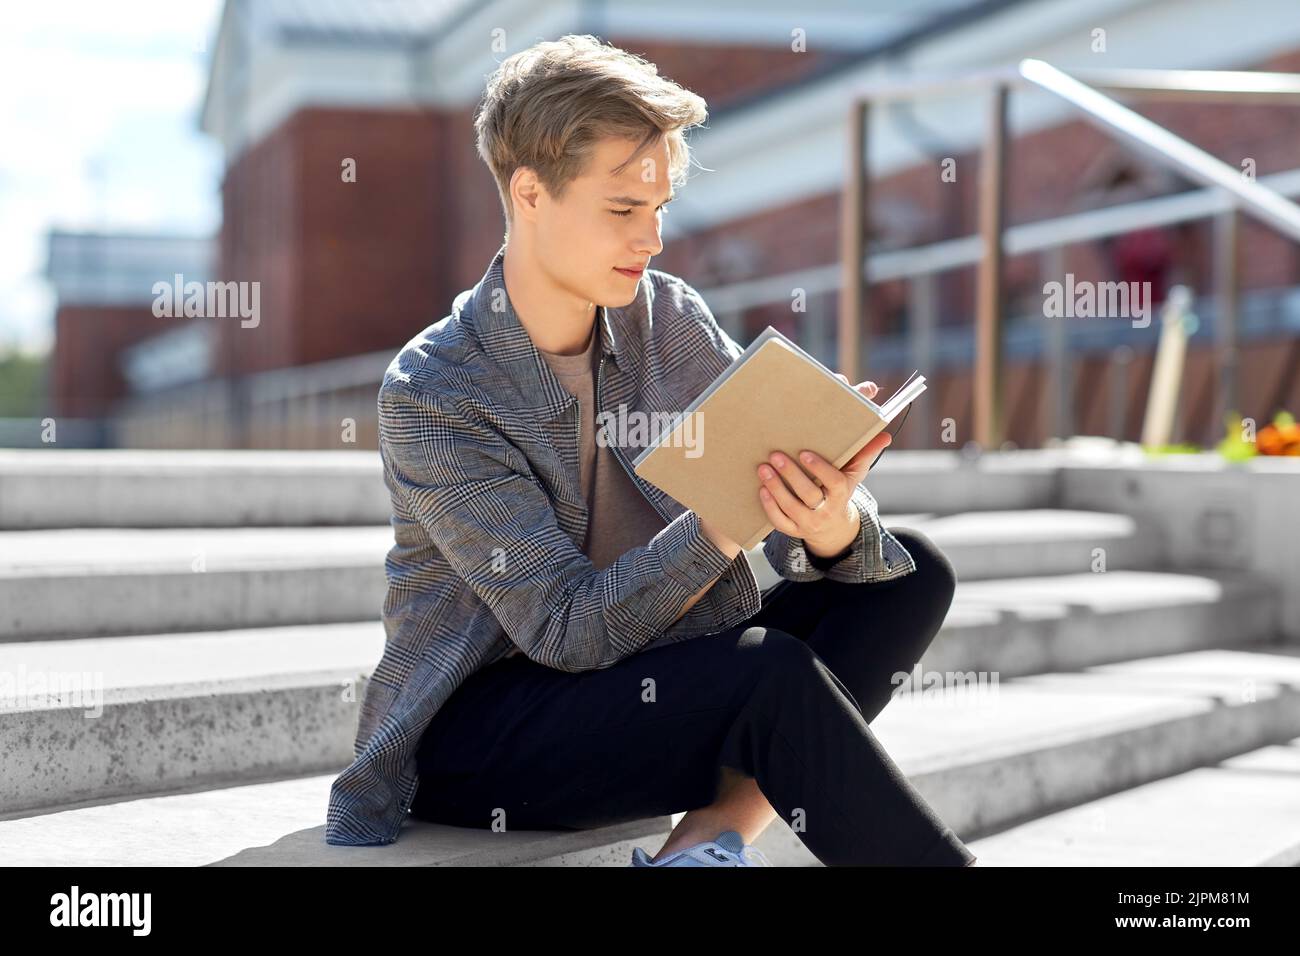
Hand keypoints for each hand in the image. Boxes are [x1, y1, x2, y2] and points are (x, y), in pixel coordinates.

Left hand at [755, 376, 890, 556]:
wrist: (833, 527)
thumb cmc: (841, 491)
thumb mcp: (855, 474)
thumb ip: (866, 454)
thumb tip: (885, 435)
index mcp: (842, 495)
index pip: (834, 482)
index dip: (820, 469)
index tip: (804, 453)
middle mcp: (826, 511)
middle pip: (808, 494)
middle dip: (791, 474)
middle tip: (775, 455)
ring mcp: (809, 523)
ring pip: (791, 508)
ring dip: (775, 488)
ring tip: (763, 468)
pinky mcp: (794, 531)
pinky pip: (779, 522)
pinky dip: (769, 507)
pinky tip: (761, 490)